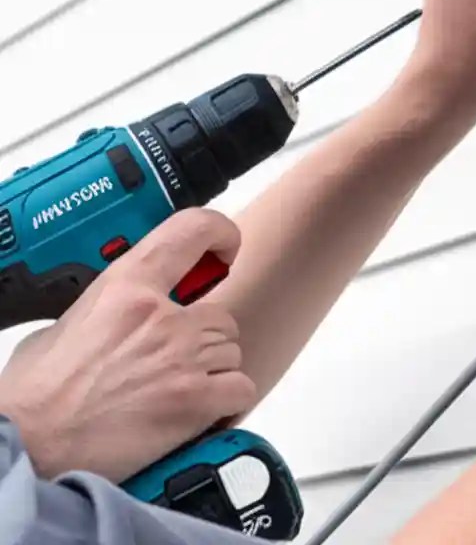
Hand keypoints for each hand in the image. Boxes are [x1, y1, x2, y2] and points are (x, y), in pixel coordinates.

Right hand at [0, 210, 254, 481]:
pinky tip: (195, 411)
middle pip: (221, 314)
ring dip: (213, 370)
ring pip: (231, 351)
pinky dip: (226, 401)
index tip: (227, 245)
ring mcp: (183, 357)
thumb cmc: (37, 395)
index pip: (190, 231)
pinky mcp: (197, 399)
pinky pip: (241, 388)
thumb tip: (121, 315)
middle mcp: (161, 317)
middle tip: (171, 362)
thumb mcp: (62, 327)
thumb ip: (105, 310)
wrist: (32, 445)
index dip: (218, 232)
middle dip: (204, 337)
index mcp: (124, 288)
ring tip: (172, 390)